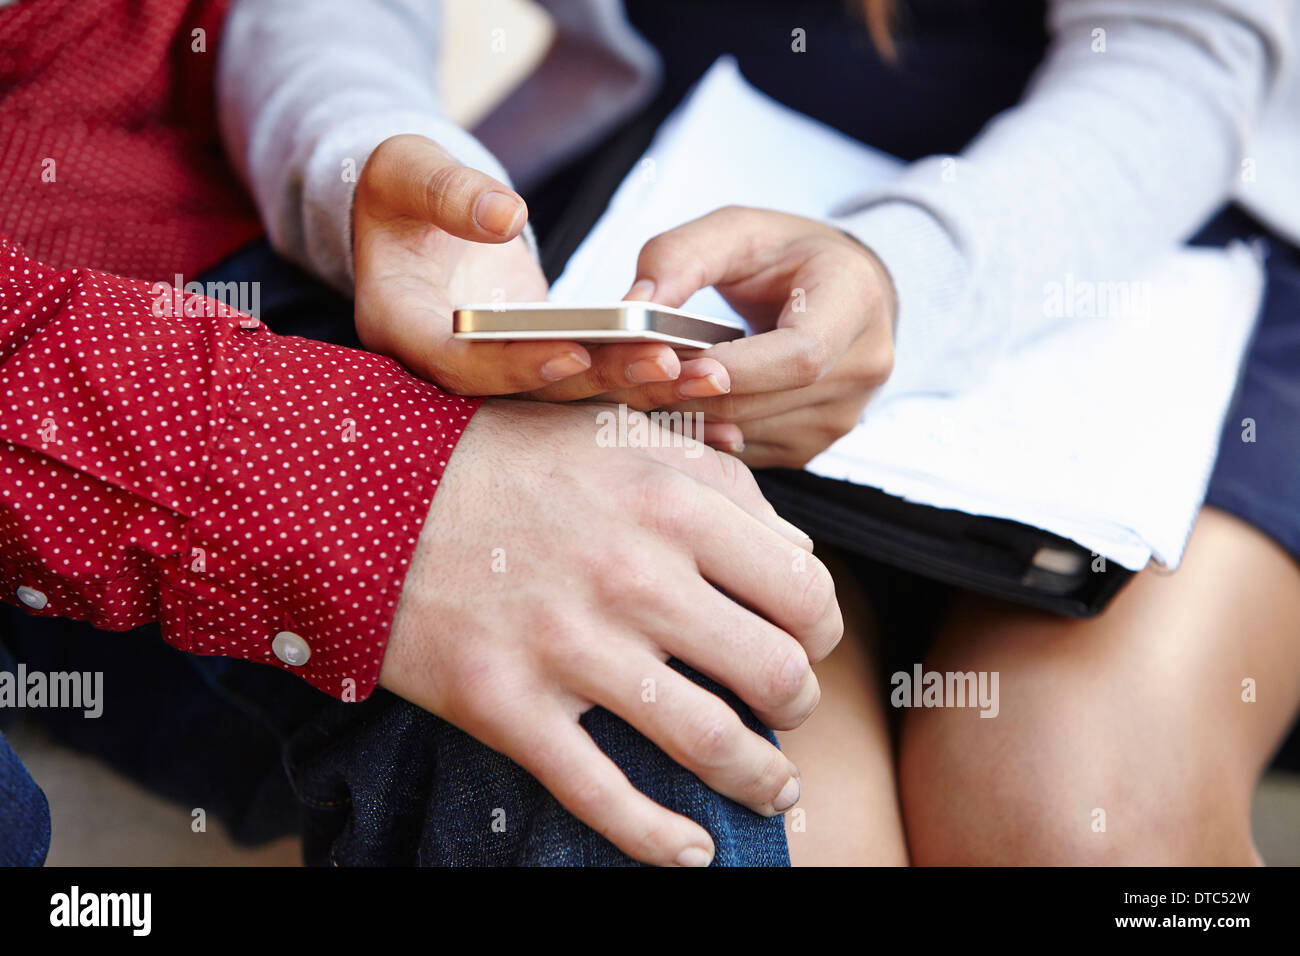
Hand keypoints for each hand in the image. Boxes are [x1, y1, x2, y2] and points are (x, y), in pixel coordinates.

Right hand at [353, 135, 726, 400]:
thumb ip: (448, 191)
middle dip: (601, 379)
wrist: (415, 216)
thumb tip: (506, 217)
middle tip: (668, 363)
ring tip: (707, 376)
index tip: (577, 350)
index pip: (459, 363)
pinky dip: (643, 386)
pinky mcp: (537, 365)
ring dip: (637, 387)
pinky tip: (703, 386)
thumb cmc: (403, 186)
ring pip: (570, 392)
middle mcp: (451, 364)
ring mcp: (498, 370)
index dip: (517, 364)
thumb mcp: (407, 168)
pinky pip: (591, 381)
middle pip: (529, 391)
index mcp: (403, 326)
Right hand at [382, 399, 842, 865]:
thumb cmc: (502, 458)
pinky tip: (692, 850)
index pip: (803, 591)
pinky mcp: (508, 707)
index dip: (822, 630)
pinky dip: (660, 839)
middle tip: (785, 710)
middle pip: (774, 673)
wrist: (368, 494)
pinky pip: (603, 795)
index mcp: (669, 504)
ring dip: (759, 780)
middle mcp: (631, 578)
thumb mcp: (618, 434)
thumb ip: (718, 482)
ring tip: (771, 789)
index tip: (806, 643)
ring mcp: (568, 649)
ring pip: (708, 743)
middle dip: (798, 706)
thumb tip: (798, 554)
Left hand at [599, 206, 895, 467]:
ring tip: (646, 385)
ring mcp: (840, 415)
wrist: (838, 291)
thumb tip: (631, 309)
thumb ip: (679, 258)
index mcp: (855, 303)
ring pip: (747, 432)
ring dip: (688, 415)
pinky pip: (746, 449)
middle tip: (630, 376)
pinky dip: (703, 430)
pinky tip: (679, 402)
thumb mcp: (736, 231)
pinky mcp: (813, 445)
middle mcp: (861, 366)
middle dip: (690, 392)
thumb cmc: (787, 256)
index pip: (801, 355)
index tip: (679, 364)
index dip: (738, 368)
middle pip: (764, 401)